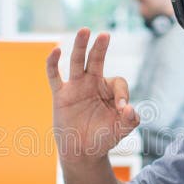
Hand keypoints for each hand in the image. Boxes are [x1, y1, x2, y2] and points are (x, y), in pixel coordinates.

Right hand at [46, 28, 139, 164]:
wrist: (83, 152)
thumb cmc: (103, 137)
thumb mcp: (122, 129)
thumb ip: (130, 119)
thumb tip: (128, 108)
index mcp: (109, 90)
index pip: (118, 82)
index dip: (122, 94)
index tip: (122, 110)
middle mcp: (92, 83)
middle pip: (96, 60)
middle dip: (100, 48)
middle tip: (105, 35)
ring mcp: (75, 87)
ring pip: (77, 62)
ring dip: (80, 47)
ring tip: (85, 31)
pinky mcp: (60, 95)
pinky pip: (54, 76)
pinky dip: (53, 63)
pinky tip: (55, 50)